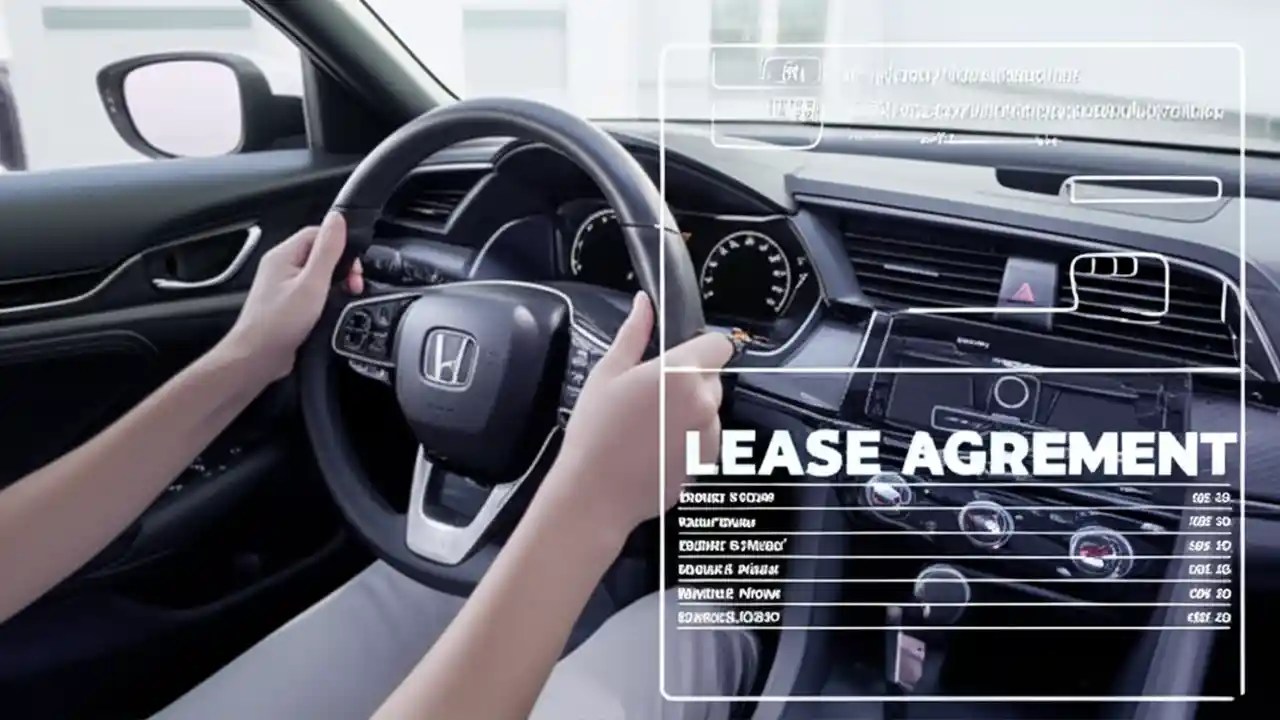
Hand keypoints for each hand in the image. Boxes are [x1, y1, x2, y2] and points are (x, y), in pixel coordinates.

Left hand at [223, 212, 363, 380]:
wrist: (257, 358)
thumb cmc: (279, 324)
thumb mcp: (312, 283)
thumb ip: (327, 250)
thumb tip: (338, 218)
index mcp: (283, 255)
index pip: (318, 233)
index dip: (341, 246)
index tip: (353, 267)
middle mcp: (281, 267)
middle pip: (319, 253)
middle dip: (341, 267)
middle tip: (351, 285)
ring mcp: (282, 286)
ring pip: (317, 274)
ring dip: (334, 284)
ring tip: (342, 299)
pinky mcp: (287, 304)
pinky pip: (311, 291)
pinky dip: (325, 298)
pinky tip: (329, 310)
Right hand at [541, 291, 732, 544]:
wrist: (595, 493)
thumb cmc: (595, 433)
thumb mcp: (607, 373)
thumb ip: (633, 333)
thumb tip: (644, 303)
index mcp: (680, 375)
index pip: (718, 345)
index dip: (700, 347)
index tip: (679, 356)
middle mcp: (703, 404)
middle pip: (713, 377)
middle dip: (691, 380)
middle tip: (652, 394)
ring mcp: (708, 436)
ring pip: (710, 409)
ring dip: (691, 410)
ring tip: (651, 425)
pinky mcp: (706, 462)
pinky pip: (706, 438)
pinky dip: (689, 438)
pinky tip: (656, 446)